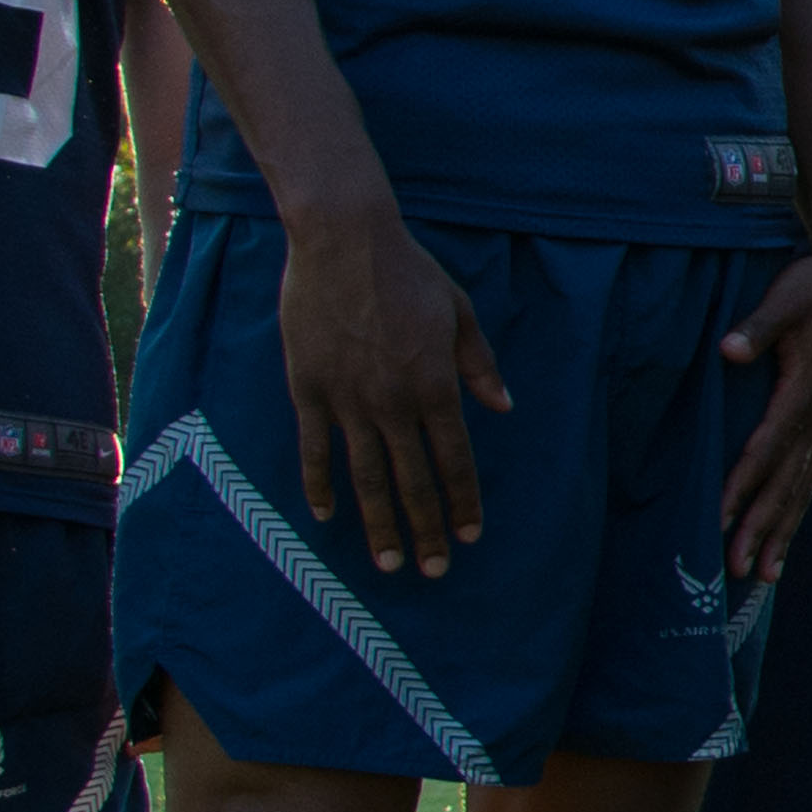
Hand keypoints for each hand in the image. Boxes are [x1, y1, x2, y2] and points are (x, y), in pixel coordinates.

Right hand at [274, 194, 507, 576]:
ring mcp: (347, 400)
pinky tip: (326, 518)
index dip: (462, 501)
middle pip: (412, 480)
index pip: (455, 459)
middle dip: (426, 530)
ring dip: (379, 523)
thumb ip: (479, 364)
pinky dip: (319, 486)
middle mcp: (393, 402)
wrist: (343, 240)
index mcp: (435, 385)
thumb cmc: (408, 272)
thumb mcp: (459, 312)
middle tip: (432, 571)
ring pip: (365, 477)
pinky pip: (314, 449)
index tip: (469, 536)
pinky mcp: (309, 389)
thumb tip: (503, 407)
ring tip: (387, 563)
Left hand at [713, 230, 811, 586]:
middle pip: (787, 481)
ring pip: (800, 486)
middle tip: (737, 568)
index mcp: (805, 389)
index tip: (719, 517)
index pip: (768, 446)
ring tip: (762, 575)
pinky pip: (807, 474)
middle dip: (761, 527)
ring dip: (780, 531)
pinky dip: (793, 509)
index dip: (743, 483)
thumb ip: (758, 327)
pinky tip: (782, 536)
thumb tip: (730, 350)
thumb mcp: (788, 298)